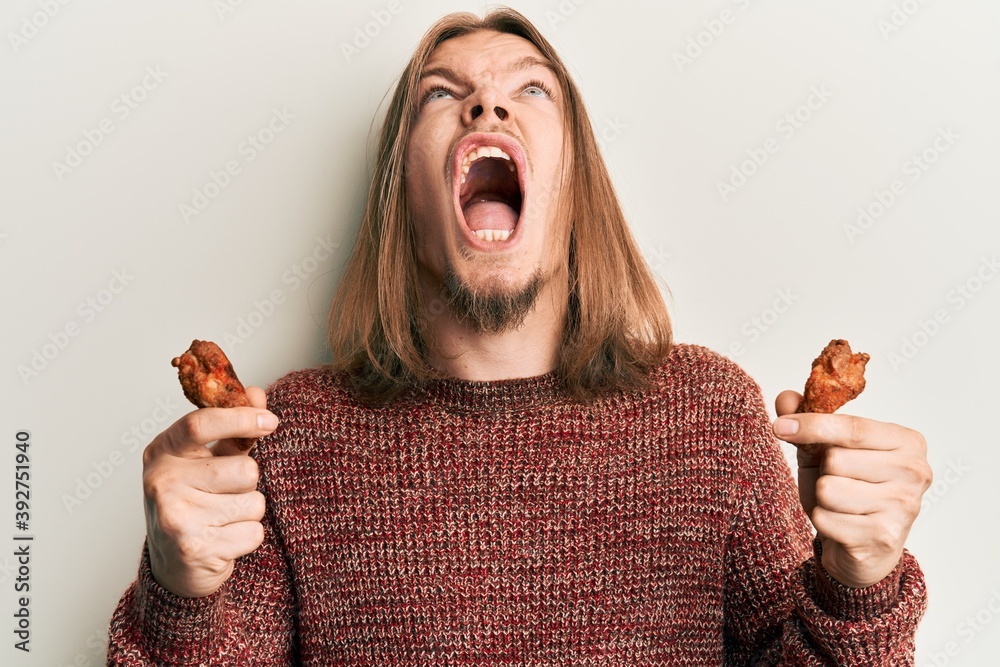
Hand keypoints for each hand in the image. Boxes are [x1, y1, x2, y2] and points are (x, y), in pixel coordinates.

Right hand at [142, 386, 277, 597]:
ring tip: (222, 519)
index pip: (202, 423)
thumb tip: (257, 393)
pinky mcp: (193, 547)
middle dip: (248, 483)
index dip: (242, 418)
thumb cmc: (195, 503)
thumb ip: (234, 429)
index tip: (271, 421)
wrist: (175, 567)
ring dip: (249, 512)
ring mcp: (174, 515)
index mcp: (162, 451)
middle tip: (225, 495)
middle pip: (244, 469)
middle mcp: (161, 481)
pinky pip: (253, 532)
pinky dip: (247, 538)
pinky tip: (223, 541)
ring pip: (253, 502)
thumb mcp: (207, 460)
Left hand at [772, 391, 931, 587]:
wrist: (863, 548)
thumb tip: (785, 398)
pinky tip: (842, 525)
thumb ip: (806, 422)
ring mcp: (904, 506)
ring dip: (822, 498)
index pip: (852, 427)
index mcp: (907, 442)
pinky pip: (825, 518)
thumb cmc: (847, 490)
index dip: (812, 425)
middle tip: (839, 482)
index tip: (780, 426)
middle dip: (824, 471)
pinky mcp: (884, 536)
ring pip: (828, 489)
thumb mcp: (824, 452)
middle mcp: (915, 471)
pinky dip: (823, 521)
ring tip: (841, 505)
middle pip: (836, 459)